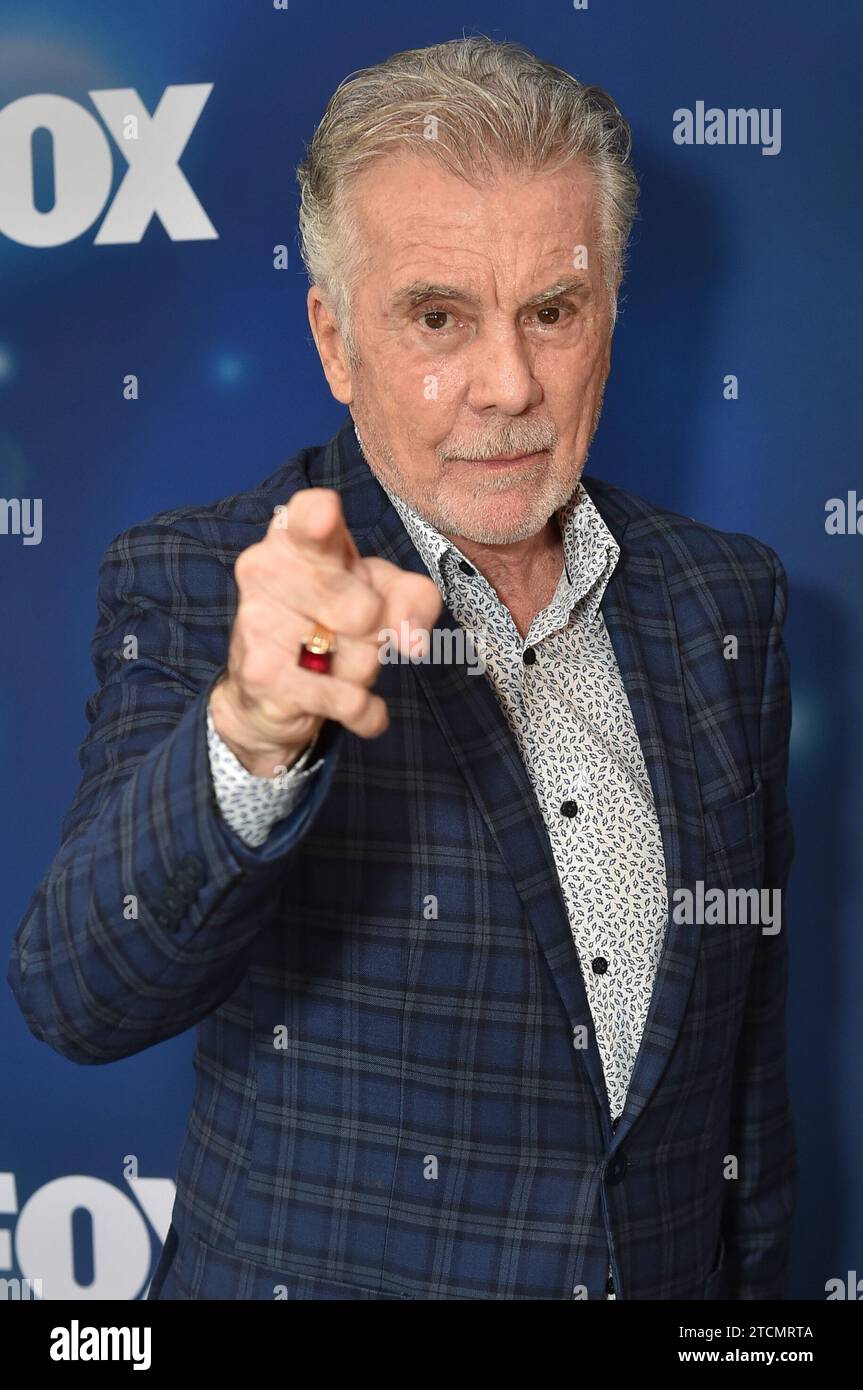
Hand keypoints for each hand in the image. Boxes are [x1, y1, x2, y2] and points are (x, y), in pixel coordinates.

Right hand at [209, 487, 442, 775]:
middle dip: (376, 632)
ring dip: (364, 670)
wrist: (266, 693)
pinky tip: (347, 702)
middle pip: (366, 609)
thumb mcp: (380, 594)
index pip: (306, 515)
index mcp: (296, 540)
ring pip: (361, 657)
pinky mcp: (262, 676)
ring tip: (334, 660)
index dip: (319, 518)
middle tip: (350, 628)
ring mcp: (259, 624)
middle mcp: (267, 572)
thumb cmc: (329, 621)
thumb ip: (413, 598)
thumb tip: (411, 642)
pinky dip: (364, 710)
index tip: (326, 519)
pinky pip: (348, 700)